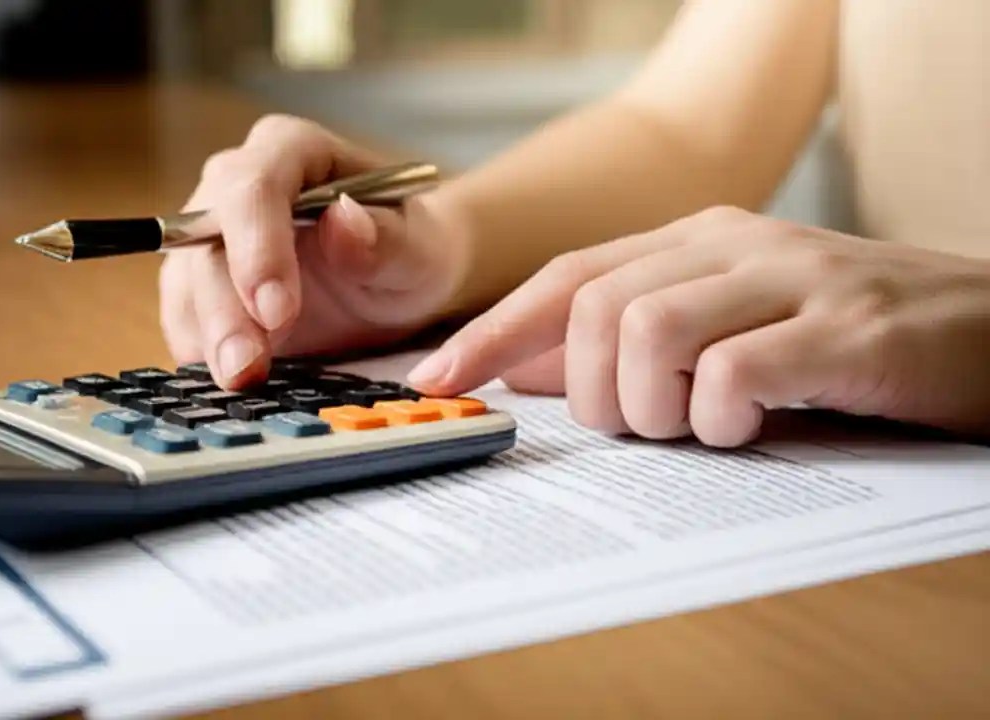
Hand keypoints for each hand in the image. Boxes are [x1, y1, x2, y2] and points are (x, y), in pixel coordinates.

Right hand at [160, 115, 468, 388]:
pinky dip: (203, 351)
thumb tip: (343, 221)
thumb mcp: (420, 248)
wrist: (399, 280)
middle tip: (247, 364)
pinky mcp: (202, 284)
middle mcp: (238, 184)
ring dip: (208, 336)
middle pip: (207, 236)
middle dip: (225, 307)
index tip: (276, 309)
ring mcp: (213, 234)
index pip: (255, 185)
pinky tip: (228, 380)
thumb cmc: (413, 249)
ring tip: (240, 380)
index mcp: (292, 150)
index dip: (257, 246)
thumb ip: (386, 238)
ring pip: (187, 280)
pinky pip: (184, 316)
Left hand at [407, 206, 989, 445]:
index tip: (437, 380)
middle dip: (592, 392)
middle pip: (593, 310)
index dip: (491, 332)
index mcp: (698, 241)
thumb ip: (635, 340)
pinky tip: (753, 426)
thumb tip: (527, 369)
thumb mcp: (729, 326)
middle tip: (645, 425)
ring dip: (653, 407)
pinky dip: (722, 417)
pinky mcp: (845, 330)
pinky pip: (733, 373)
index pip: (566, 278)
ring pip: (648, 332)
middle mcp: (735, 245)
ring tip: (703, 426)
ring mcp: (792, 280)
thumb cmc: (847, 338)